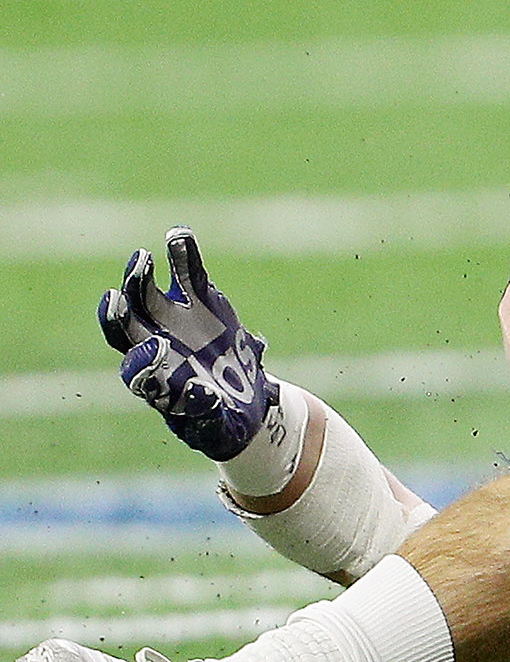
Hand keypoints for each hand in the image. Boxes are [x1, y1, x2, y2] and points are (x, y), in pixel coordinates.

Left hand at [98, 227, 277, 461]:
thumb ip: (205, 411)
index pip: (135, 369)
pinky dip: (183, 256)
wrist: (242, 400)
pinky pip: (188, 275)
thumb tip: (198, 392)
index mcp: (152, 381)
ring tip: (142, 258)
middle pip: (126, 327)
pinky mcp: (199, 301)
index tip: (156, 351)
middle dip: (119, 313)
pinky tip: (179, 235)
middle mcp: (154, 345)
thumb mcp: (216, 425)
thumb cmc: (222, 421)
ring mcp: (173, 319)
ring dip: (140, 277)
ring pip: (146, 296)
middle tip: (115, 299)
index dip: (142, 360)